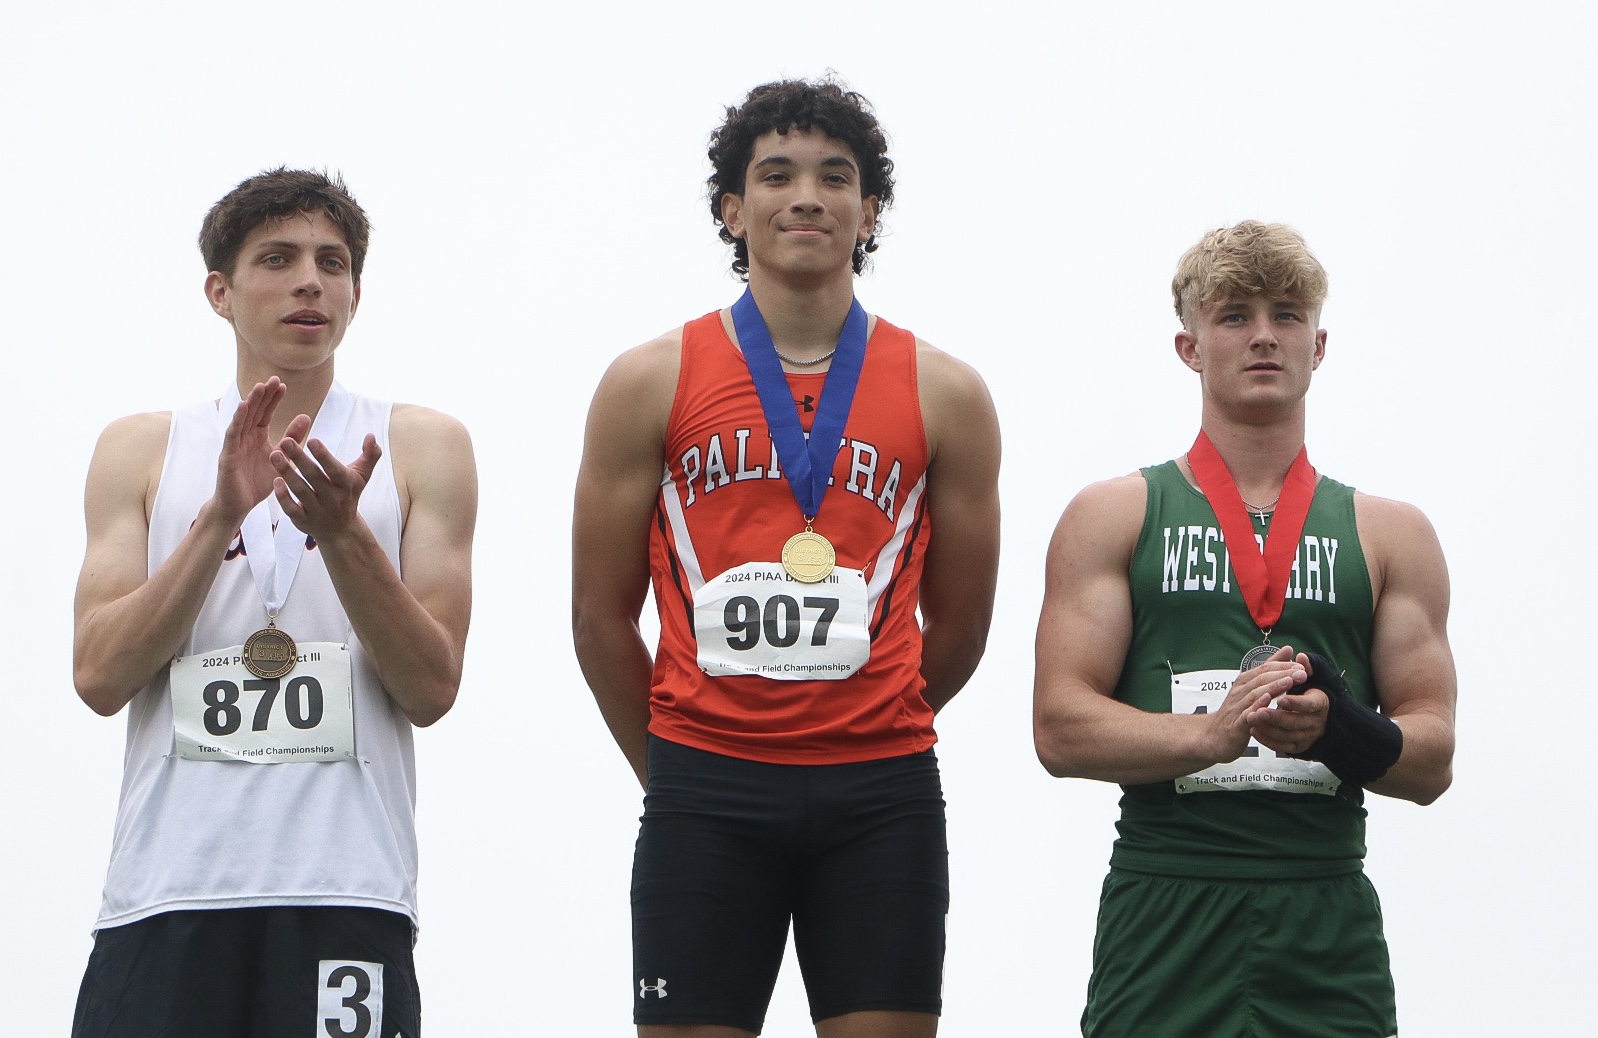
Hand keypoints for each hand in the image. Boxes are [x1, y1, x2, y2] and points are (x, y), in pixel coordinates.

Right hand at [214, 378, 310, 524]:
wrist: (238, 507)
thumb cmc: (257, 483)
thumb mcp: (281, 459)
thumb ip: (292, 439)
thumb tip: (306, 416)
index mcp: (256, 437)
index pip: (265, 413)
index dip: (273, 399)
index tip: (283, 384)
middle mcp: (244, 437)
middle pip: (254, 411)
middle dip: (263, 395)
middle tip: (273, 378)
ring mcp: (234, 445)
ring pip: (242, 419)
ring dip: (250, 402)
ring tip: (259, 387)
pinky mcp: (227, 455)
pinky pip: (232, 435)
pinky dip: (237, 420)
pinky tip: (243, 407)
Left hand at [270, 431, 382, 544]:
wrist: (341, 530)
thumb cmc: (349, 495)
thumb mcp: (362, 476)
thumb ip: (369, 455)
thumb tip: (371, 435)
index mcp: (347, 485)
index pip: (335, 470)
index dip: (324, 456)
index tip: (312, 440)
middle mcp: (333, 498)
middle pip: (314, 477)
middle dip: (300, 459)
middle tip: (286, 441)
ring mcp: (317, 511)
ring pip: (301, 491)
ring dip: (287, 473)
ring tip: (274, 454)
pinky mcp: (303, 521)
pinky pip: (292, 509)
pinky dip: (283, 497)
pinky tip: (275, 481)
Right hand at [1202, 645, 1305, 763]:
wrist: (1213, 737)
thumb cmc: (1235, 713)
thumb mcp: (1252, 687)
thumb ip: (1270, 669)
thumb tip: (1288, 649)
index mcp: (1244, 682)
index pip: (1265, 668)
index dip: (1283, 665)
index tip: (1301, 665)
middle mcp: (1240, 692)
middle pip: (1261, 678)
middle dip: (1282, 674)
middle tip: (1301, 672)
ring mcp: (1237, 707)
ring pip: (1255, 693)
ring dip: (1273, 687)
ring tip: (1289, 682)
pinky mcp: (1236, 725)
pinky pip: (1247, 713)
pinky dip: (1257, 706)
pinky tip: (1268, 702)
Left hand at [1248, 651, 1330, 754]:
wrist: (1317, 717)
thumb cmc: (1310, 694)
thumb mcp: (1311, 679)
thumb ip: (1305, 667)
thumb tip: (1301, 656)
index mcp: (1319, 703)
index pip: (1310, 705)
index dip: (1296, 703)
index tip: (1281, 699)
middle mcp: (1315, 722)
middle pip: (1295, 722)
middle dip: (1275, 717)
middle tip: (1258, 712)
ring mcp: (1307, 736)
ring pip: (1287, 735)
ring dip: (1268, 728)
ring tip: (1251, 718)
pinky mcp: (1298, 746)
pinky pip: (1282, 746)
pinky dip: (1267, 739)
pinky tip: (1254, 729)